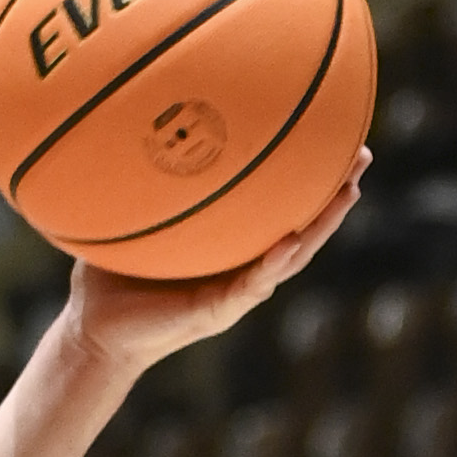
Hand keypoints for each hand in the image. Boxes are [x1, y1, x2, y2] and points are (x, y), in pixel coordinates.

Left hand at [60, 149, 369, 379]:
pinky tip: (291, 240)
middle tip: (362, 154)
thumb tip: (121, 125)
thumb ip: (133, 183)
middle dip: (333, 192)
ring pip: (292, 256)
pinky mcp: (217, 312)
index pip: (273, 205)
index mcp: (226, 245)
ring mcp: (234, 290)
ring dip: (321, 226)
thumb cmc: (108, 279)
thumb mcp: (124, 220)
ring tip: (348, 191)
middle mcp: (239, 265)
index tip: (332, 134)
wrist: (93, 332)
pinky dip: (273, 263)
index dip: (303, 176)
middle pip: (300, 225)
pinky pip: (252, 284)